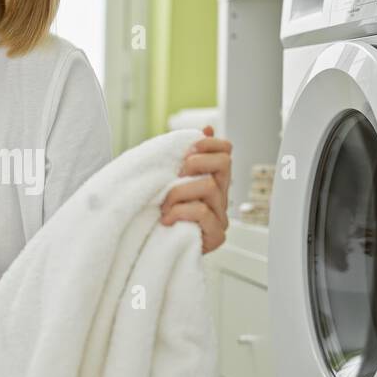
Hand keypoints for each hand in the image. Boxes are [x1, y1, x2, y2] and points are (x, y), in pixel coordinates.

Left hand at [160, 125, 232, 254]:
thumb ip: (186, 156)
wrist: (150, 249)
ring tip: (164, 205)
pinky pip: (203, 213)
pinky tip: (167, 219)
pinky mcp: (216, 235)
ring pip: (210, 187)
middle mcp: (221, 195)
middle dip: (196, 163)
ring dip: (180, 192)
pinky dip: (181, 212)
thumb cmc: (160, 211)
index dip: (209, 144)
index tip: (187, 149)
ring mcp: (221, 216)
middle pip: (224, 163)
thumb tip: (207, 128)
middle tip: (177, 174)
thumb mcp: (169, 179)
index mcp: (212, 178)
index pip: (226, 150)